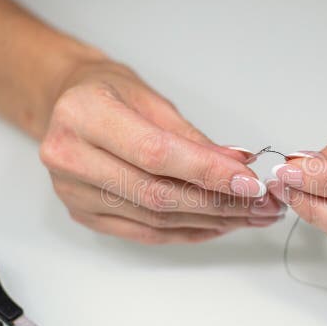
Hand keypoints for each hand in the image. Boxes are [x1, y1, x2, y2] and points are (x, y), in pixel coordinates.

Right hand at [40, 60, 283, 243]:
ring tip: (248, 216)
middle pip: (156, 193)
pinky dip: (185, 231)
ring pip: (154, 219)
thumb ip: (193, 138)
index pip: (156, 153)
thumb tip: (238, 166)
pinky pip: (143, 232)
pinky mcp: (83, 213)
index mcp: (83, 115)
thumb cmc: (108, 92)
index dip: (207, 172)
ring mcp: (72, 191)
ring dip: (209, 221)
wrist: (66, 103)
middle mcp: (69, 156)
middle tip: (260, 204)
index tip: (249, 182)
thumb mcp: (151, 100)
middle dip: (218, 202)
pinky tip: (217, 224)